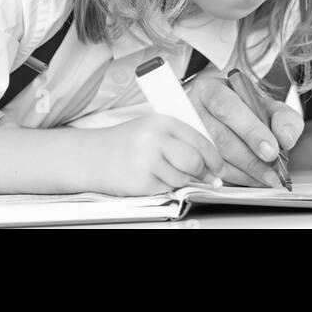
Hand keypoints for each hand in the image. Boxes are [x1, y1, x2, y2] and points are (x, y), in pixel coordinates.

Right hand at [87, 115, 225, 196]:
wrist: (91, 156)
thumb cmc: (126, 143)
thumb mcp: (154, 130)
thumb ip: (181, 140)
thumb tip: (210, 162)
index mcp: (163, 122)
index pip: (200, 140)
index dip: (215, 158)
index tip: (219, 168)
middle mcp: (155, 139)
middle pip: (195, 161)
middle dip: (202, 172)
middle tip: (202, 176)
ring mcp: (147, 161)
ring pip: (182, 178)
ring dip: (181, 180)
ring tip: (163, 171)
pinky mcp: (141, 182)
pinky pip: (166, 189)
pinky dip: (164, 187)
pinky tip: (151, 177)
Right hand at [187, 76, 302, 186]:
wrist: (222, 114)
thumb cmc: (243, 111)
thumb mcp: (267, 106)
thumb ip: (284, 117)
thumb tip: (285, 138)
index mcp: (211, 89)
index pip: (228, 107)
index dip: (251, 131)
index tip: (272, 150)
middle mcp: (192, 109)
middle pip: (219, 138)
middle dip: (250, 160)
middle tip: (272, 172)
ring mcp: (183, 134)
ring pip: (212, 159)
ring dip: (243, 173)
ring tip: (265, 178)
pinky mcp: (182, 155)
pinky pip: (204, 174)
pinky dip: (230, 180)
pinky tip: (248, 179)